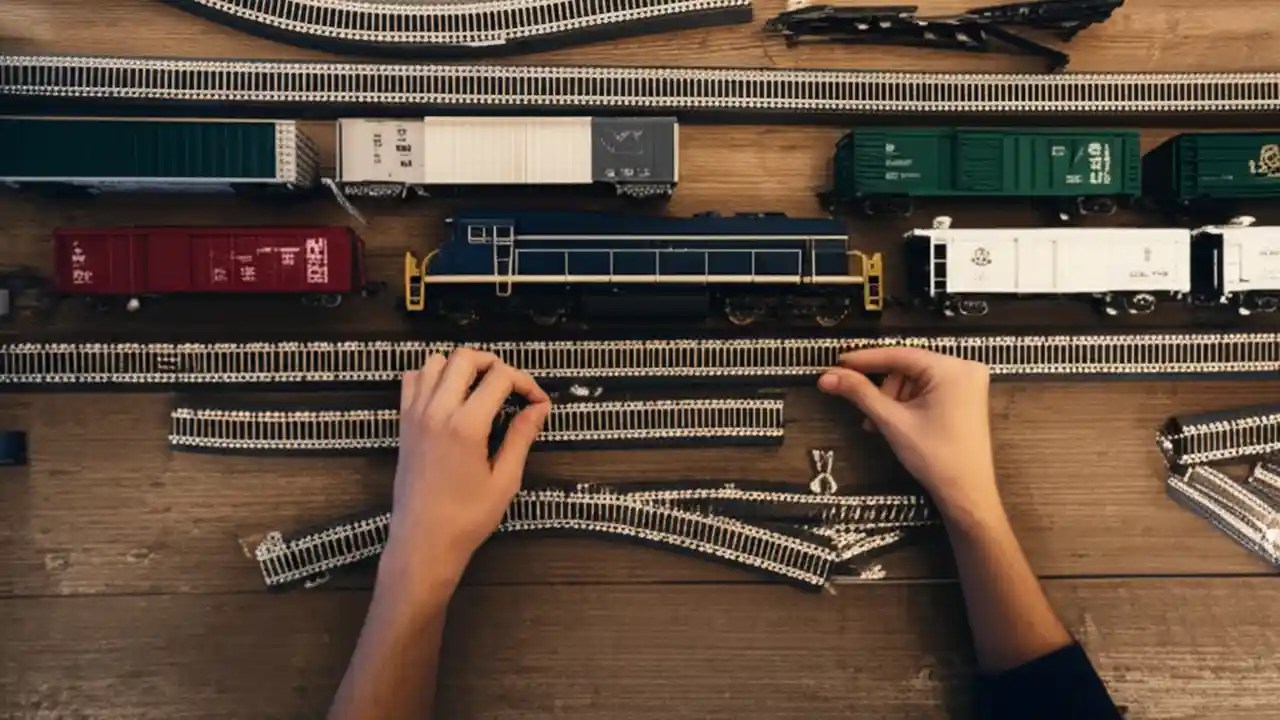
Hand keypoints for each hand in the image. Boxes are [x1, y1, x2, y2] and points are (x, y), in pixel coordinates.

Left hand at [383, 349, 550, 591]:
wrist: (423, 541)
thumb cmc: (468, 518)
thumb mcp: (505, 479)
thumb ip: (521, 437)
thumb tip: (539, 408)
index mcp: (466, 424)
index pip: (500, 377)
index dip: (526, 383)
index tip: (537, 403)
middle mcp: (437, 410)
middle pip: (465, 357)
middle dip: (494, 364)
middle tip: (510, 388)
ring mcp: (415, 414)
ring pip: (435, 362)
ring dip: (461, 367)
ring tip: (480, 389)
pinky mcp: (404, 423)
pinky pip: (413, 380)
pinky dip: (432, 377)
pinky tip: (449, 397)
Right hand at [818, 347, 1000, 523]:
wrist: (966, 493)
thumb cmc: (934, 457)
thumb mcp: (892, 421)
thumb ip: (859, 393)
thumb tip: (827, 377)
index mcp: (952, 369)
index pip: (899, 354)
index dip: (865, 359)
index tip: (838, 362)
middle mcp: (965, 368)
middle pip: (907, 368)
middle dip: (884, 390)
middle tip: (868, 415)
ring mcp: (968, 382)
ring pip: (914, 379)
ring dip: (894, 399)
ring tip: (883, 425)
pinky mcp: (966, 396)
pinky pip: (928, 389)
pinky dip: (909, 403)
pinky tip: (897, 422)